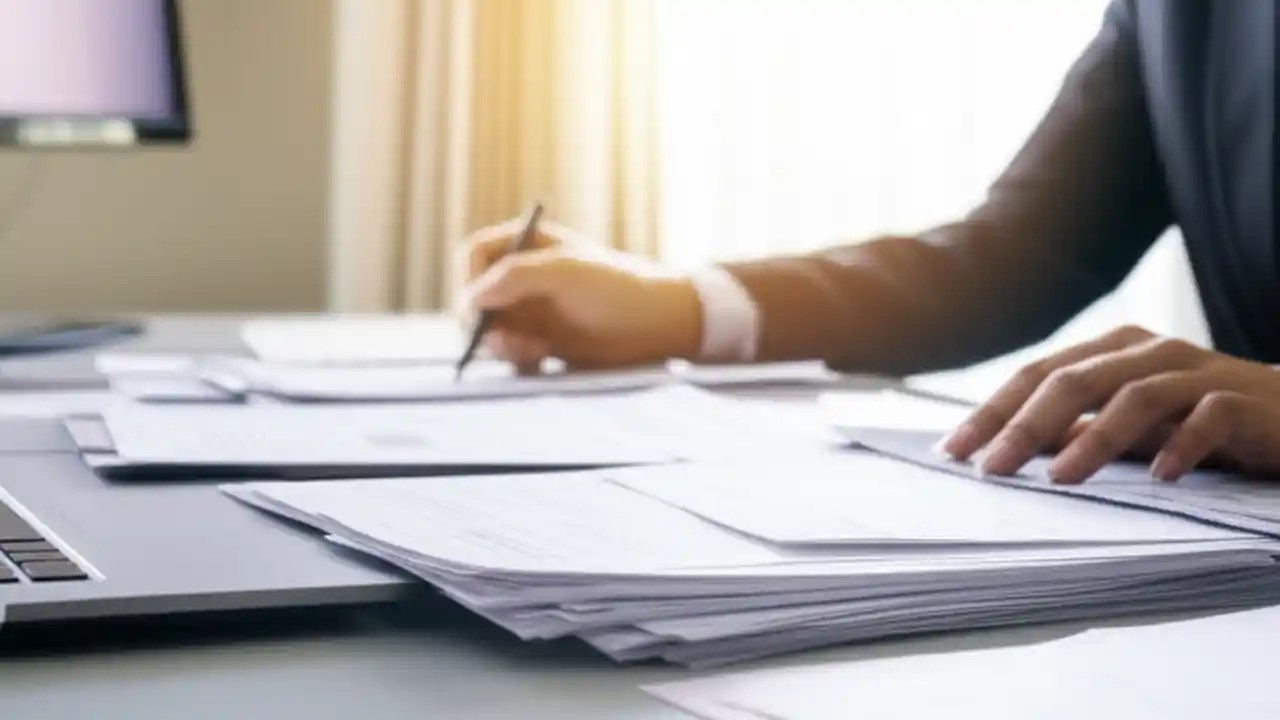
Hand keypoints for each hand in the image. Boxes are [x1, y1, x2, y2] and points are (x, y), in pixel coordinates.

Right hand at [458, 219, 701, 370]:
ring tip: (533, 351)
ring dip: (500, 345)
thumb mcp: (566, 273)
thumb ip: (516, 276)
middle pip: (475, 297)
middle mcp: (523, 277)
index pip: (474, 255)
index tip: (479, 307)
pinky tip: (542, 361)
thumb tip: (472, 298)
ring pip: (489, 330)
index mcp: (527, 245)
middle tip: (505, 342)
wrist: (658, 325)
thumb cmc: (617, 289)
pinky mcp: (541, 341)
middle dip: (483, 322)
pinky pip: (509, 354)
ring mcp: (530, 310)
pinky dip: (517, 360)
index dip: (470, 280)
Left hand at [939, 325, 1279, 482]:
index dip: (993, 411)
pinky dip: (1182, 445)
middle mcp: (1149, 352)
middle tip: (991, 467)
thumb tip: (1006, 451)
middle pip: (1074, 380)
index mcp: (1112, 351)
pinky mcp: (1242, 400)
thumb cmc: (1197, 419)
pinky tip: (1161, 476)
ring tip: (1060, 478)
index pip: (1037, 375)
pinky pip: (1207, 417)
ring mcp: (1197, 372)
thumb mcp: (1128, 424)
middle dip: (1026, 425)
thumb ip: (1076, 429)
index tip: (954, 450)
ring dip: (1093, 438)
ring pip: (1134, 396)